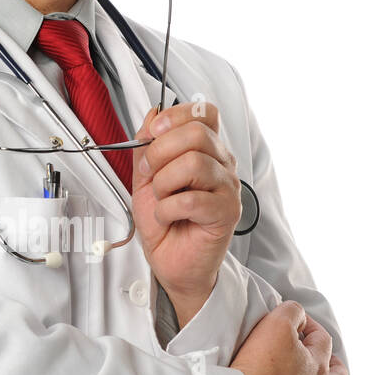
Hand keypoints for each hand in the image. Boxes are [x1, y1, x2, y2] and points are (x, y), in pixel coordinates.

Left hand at [131, 101, 241, 326]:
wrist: (170, 262)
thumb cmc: (164, 222)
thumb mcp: (145, 177)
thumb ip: (147, 145)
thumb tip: (152, 115)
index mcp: (206, 150)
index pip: (203, 112)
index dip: (175, 116)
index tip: (154, 133)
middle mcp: (222, 164)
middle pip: (197, 133)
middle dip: (160, 152)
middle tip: (150, 175)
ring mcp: (227, 188)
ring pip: (194, 163)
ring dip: (164, 184)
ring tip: (163, 200)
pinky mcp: (226, 213)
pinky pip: (191, 199)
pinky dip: (168, 210)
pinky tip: (169, 217)